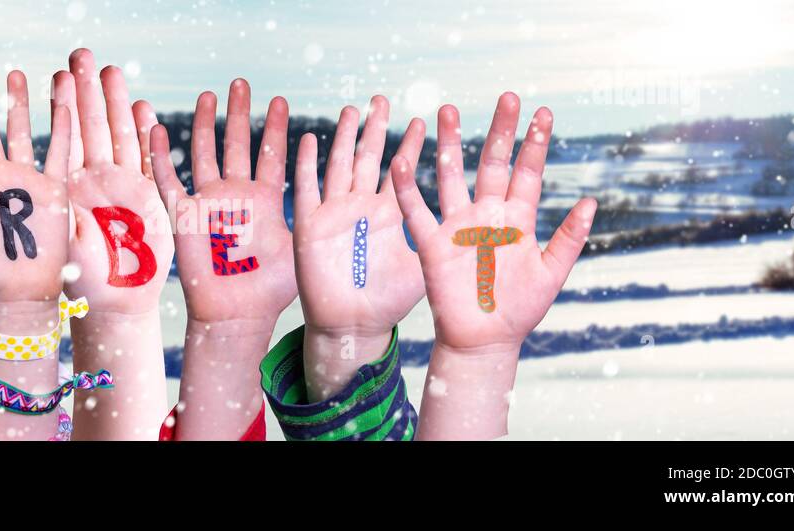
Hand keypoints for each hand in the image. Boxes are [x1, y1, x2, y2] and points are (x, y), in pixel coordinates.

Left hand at [55, 49, 174, 312]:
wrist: (115, 301)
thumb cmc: (80, 283)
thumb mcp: (61, 252)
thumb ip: (59, 225)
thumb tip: (58, 203)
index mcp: (65, 187)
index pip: (62, 138)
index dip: (59, 107)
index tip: (55, 75)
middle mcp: (92, 180)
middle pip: (89, 126)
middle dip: (87, 90)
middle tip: (81, 54)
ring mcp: (119, 186)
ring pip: (118, 135)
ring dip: (115, 102)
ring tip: (111, 69)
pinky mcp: (146, 197)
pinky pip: (146, 160)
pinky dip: (145, 135)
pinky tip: (142, 108)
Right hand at [147, 79, 295, 323]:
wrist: (236, 315)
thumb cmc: (271, 290)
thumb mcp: (300, 247)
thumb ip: (312, 217)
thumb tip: (344, 197)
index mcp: (265, 199)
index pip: (271, 154)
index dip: (274, 128)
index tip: (280, 100)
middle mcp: (237, 195)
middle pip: (237, 144)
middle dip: (240, 113)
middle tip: (243, 83)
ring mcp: (209, 203)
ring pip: (206, 153)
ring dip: (205, 125)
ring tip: (209, 95)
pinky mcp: (184, 217)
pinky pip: (169, 182)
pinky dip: (161, 156)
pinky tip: (156, 129)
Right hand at [294, 96, 426, 339]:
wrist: (351, 327)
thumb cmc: (387, 304)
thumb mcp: (424, 267)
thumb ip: (446, 242)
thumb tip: (486, 231)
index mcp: (389, 213)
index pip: (400, 170)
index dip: (411, 145)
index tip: (424, 118)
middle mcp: (361, 207)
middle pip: (368, 158)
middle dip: (375, 129)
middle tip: (382, 99)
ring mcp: (334, 213)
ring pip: (338, 166)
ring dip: (343, 138)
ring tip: (352, 110)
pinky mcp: (311, 226)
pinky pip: (308, 189)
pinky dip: (307, 165)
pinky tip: (311, 140)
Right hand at [394, 93, 597, 351]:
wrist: (484, 341)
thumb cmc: (520, 310)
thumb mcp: (551, 273)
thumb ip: (569, 238)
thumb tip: (591, 202)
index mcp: (518, 220)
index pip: (528, 172)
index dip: (536, 143)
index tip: (544, 113)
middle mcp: (488, 215)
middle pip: (492, 163)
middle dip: (500, 130)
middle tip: (506, 97)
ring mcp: (459, 226)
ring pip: (451, 175)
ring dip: (449, 144)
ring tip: (446, 111)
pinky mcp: (434, 244)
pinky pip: (417, 212)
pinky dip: (407, 189)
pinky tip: (401, 162)